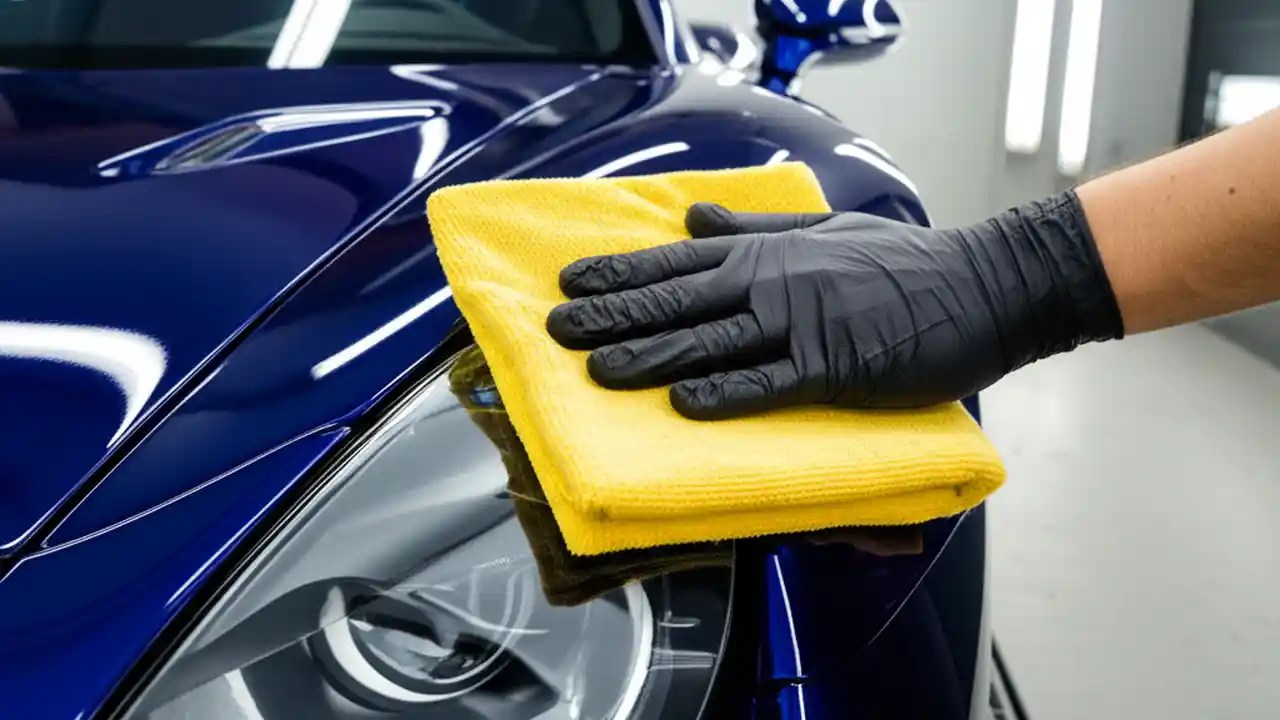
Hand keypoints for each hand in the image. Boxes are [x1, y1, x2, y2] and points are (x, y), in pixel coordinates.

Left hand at [546, 193, 1121, 418]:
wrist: (977, 285)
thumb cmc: (897, 261)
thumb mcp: (819, 229)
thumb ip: (751, 225)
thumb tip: (690, 214)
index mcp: (765, 250)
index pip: (676, 259)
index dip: (620, 273)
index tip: (569, 284)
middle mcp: (771, 281)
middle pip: (677, 299)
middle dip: (613, 316)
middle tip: (559, 331)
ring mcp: (801, 323)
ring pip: (710, 340)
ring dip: (650, 355)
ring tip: (598, 370)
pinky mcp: (834, 366)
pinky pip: (768, 383)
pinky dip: (724, 393)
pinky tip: (683, 405)